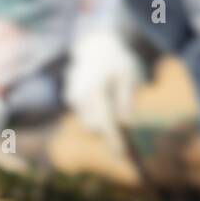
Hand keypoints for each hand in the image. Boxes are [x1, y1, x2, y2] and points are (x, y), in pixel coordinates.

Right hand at [65, 28, 143, 144]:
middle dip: (110, 134)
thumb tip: (126, 123)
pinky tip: (106, 104)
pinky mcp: (70, 99)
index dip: (113, 139)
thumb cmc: (118, 61)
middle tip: (127, 145)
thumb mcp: (128, 75)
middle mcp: (79, 95)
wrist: (97, 46)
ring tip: (117, 116)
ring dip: (103, 124)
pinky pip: (86, 115)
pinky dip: (97, 116)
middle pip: (95, 126)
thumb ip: (126, 98)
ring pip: (90, 122)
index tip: (121, 154)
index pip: (104, 121)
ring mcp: (72, 97)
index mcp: (95, 89)